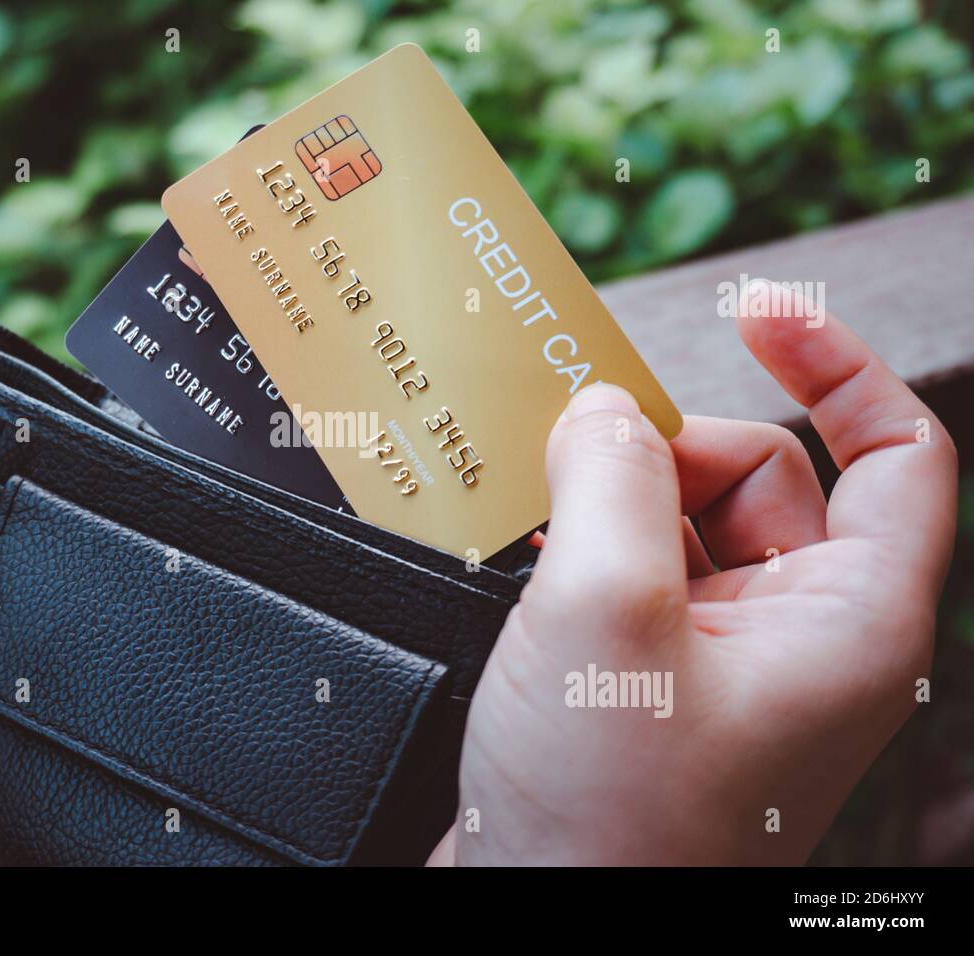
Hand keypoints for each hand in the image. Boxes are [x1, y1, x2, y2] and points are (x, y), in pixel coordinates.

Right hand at [439, 278, 957, 864]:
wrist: (532, 925)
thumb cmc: (602, 817)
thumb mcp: (603, 613)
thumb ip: (611, 480)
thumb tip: (605, 410)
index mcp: (845, 623)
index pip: (899, 455)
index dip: (839, 365)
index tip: (759, 310)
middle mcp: (800, 642)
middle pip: (765, 478)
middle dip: (669, 450)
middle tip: (577, 462)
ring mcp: (725, 668)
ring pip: (686, 526)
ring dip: (612, 499)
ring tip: (537, 514)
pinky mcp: (657, 688)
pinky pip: (639, 579)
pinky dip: (587, 548)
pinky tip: (524, 551)